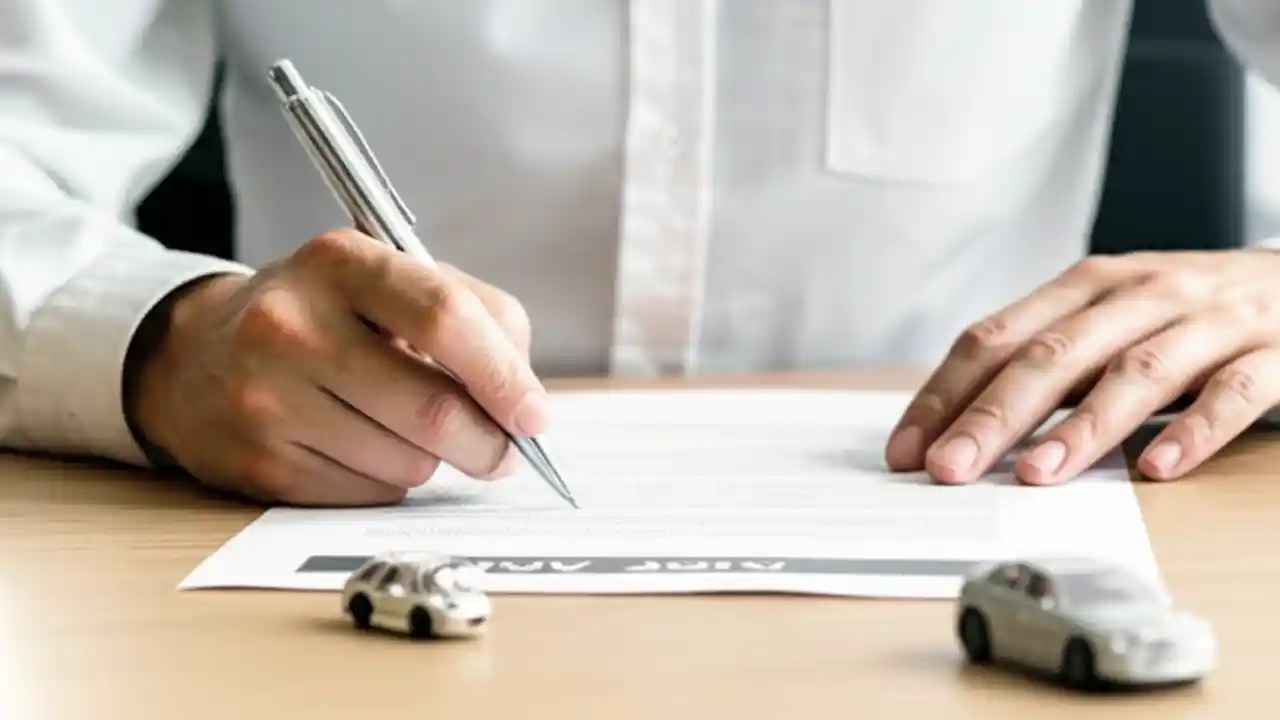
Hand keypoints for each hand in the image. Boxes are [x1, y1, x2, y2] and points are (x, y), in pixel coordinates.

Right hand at [127, 229, 545, 505]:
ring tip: (404, 427)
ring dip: (433, 459)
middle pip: (432, 409)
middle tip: (503, 452)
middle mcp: (293, 324)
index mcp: (341, 262)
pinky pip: (368, 493)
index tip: (535, 415)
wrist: (195, 355)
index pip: (445, 318)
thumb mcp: (391, 282)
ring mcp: (268, 396)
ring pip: (407, 461)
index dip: (504, 376)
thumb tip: (526, 400)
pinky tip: (360, 446)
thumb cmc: (323, 316)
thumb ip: (475, 317)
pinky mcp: (258, 461)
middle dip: (488, 443)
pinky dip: (388, 479)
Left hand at [885, 250, 1279, 484]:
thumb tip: (956, 425)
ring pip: (1136, 372)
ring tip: (1035, 475)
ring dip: (1082, 427)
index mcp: (1085, 285)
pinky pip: (1231, 391)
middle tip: (951, 470)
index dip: (946, 394)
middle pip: (1053, 355)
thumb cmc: (1181, 311)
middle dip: (994, 415)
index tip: (908, 450)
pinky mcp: (1273, 351)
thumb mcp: (1105, 318)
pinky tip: (1158, 468)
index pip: (996, 338)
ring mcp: (1208, 320)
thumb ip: (1043, 361)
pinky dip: (1194, 428)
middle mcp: (1140, 293)